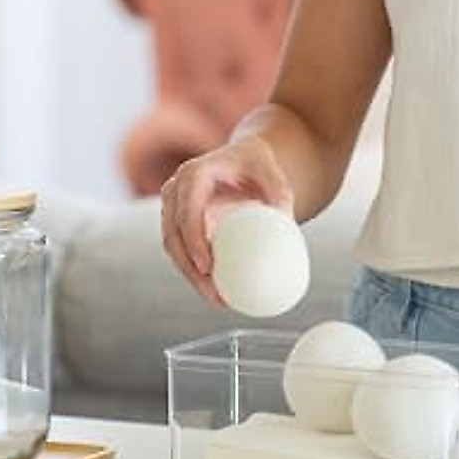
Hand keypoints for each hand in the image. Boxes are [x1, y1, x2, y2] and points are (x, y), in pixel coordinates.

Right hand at [159, 137, 293, 305]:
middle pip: (173, 232)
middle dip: (188, 267)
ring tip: (217, 299)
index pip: (187, 207)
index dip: (192, 237)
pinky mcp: (176, 220)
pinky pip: (179, 249)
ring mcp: (173, 205)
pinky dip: (192, 271)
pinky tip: (213, 290)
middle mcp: (177, 187)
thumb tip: (286, 225)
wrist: (243, 159)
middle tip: (213, 293)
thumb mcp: (272, 174)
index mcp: (196, 173)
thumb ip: (281, 194)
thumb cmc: (258, 166)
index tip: (207, 266)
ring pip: (171, 245)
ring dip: (189, 275)